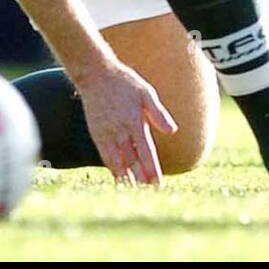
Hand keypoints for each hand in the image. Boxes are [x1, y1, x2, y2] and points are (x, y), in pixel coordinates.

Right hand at [77, 61, 176, 184]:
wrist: (96, 75)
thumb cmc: (125, 83)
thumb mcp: (145, 92)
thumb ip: (158, 113)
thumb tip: (172, 130)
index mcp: (134, 121)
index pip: (145, 151)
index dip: (152, 169)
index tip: (157, 183)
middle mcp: (120, 131)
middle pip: (132, 160)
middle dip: (141, 177)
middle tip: (149, 192)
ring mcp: (106, 134)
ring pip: (117, 161)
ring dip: (127, 177)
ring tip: (135, 191)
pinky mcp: (97, 134)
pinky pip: (106, 156)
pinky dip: (113, 168)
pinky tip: (119, 177)